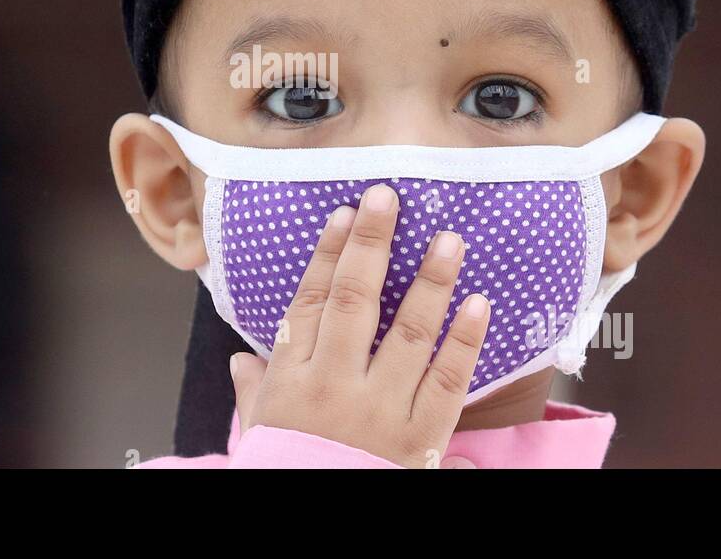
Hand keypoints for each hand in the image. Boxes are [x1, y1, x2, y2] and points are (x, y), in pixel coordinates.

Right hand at [229, 182, 491, 468]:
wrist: (314, 532)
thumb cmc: (287, 476)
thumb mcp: (260, 437)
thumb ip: (254, 395)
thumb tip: (242, 363)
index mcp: (291, 380)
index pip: (308, 302)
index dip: (326, 254)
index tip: (344, 214)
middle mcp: (333, 386)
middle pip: (352, 301)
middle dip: (371, 245)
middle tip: (388, 196)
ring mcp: (378, 411)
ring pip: (406, 333)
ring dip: (428, 281)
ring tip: (448, 239)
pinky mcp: (419, 440)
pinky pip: (446, 383)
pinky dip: (464, 342)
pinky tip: (478, 305)